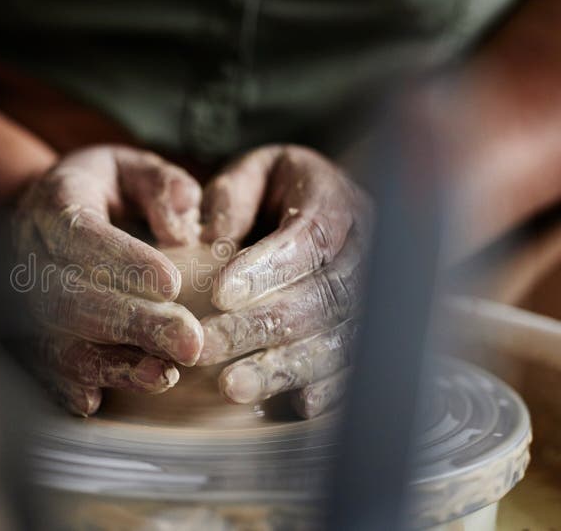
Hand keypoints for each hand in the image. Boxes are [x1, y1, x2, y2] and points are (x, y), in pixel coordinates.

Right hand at [13, 145, 204, 415]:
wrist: (42, 210)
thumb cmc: (102, 188)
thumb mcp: (131, 166)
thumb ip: (162, 185)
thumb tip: (184, 224)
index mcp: (55, 204)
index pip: (81, 233)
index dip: (123, 260)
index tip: (174, 283)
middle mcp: (31, 254)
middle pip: (70, 296)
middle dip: (132, 323)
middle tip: (190, 343)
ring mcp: (23, 297)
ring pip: (55, 338)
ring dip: (109, 362)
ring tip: (162, 376)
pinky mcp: (27, 329)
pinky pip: (39, 364)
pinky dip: (64, 387)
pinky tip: (96, 403)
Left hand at [198, 145, 372, 416]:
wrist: (323, 203)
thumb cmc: (277, 190)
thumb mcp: (251, 175)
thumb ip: (230, 199)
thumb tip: (209, 238)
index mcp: (337, 201)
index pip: (310, 236)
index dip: (268, 268)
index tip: (219, 293)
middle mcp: (366, 250)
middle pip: (323, 295)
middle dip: (261, 326)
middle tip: (205, 347)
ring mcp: (374, 293)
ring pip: (339, 336)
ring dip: (286, 365)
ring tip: (233, 386)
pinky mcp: (370, 329)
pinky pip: (358, 362)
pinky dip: (331, 387)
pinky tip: (298, 405)